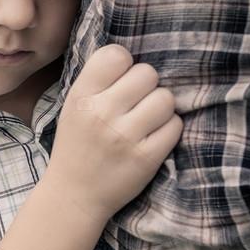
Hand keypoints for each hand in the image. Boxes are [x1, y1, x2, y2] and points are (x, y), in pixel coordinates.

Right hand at [44, 43, 183, 223]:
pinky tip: (151, 138)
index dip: (125, 65)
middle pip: (147, 74)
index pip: (116, 55)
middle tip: (134, 104)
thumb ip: (99, 81)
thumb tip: (135, 56)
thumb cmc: (78, 145)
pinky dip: (167, 130)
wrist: (74, 194)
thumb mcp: (73, 108)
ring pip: (165, 98)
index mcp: (81, 96)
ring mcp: (124, 136)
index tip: (120, 81)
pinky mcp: (146, 157)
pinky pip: (175, 126)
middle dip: (145, 87)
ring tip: (144, 121)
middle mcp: (101, 113)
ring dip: (160, 108)